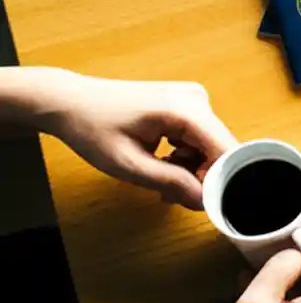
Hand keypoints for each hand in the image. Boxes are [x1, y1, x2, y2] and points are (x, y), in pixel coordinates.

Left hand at [39, 70, 236, 209]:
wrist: (72, 101)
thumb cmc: (92, 128)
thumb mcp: (128, 164)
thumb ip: (170, 182)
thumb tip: (205, 200)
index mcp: (186, 109)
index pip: (226, 150)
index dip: (220, 180)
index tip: (201, 203)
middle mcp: (197, 99)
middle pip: (220, 149)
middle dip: (202, 178)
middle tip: (172, 196)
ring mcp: (193, 100)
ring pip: (210, 147)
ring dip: (192, 170)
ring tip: (162, 183)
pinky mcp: (187, 105)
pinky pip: (199, 138)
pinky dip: (186, 157)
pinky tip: (164, 163)